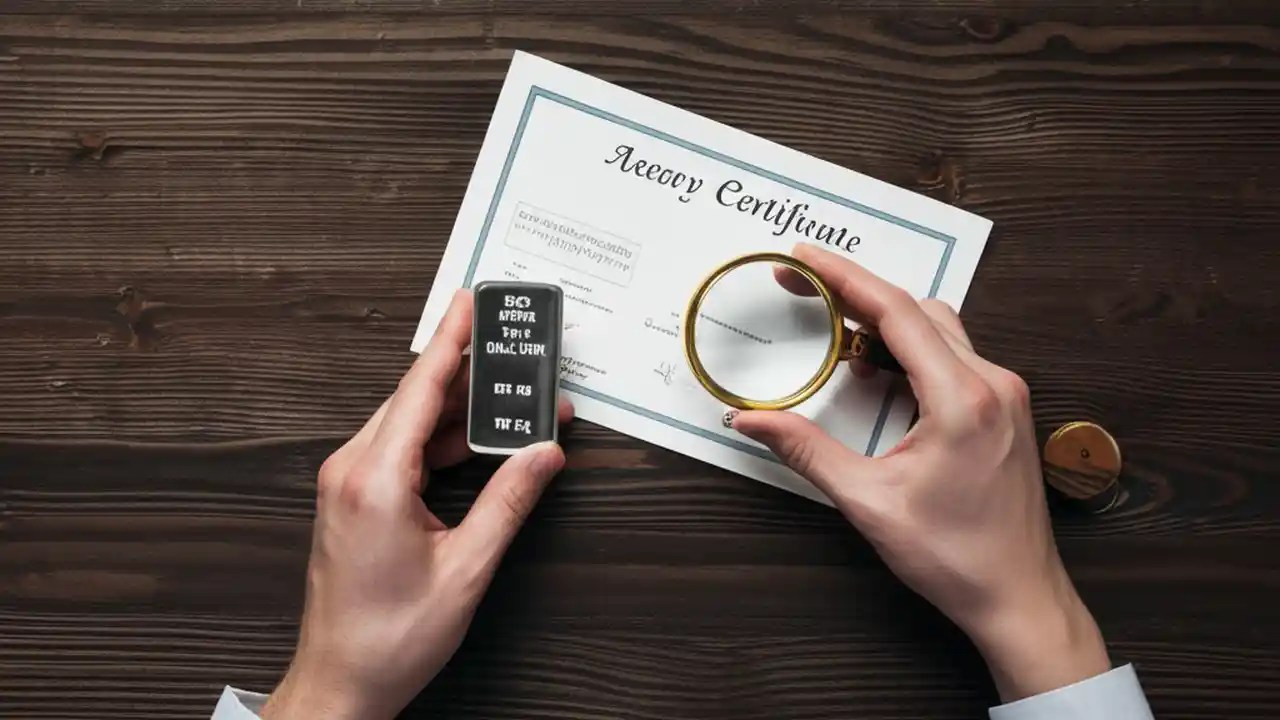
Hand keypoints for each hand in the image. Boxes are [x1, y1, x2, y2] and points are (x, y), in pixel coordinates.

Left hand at [261, 290, 573, 719]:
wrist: (339, 683)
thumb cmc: (389, 639)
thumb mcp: (466, 569)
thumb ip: (509, 502)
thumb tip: (541, 454)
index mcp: (374, 480)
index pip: (420, 388)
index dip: (451, 341)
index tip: (469, 303)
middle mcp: (351, 472)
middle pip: (416, 398)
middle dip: (470, 378)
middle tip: (515, 359)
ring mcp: (346, 484)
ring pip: (408, 423)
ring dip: (458, 413)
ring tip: (510, 407)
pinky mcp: (351, 499)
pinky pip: (398, 449)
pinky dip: (438, 440)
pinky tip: (474, 445)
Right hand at [734, 244, 1109, 702]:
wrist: (1018, 598)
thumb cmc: (954, 557)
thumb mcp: (868, 502)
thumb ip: (806, 451)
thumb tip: (750, 420)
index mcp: (961, 400)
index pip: (896, 312)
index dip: (844, 277)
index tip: (804, 258)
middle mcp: (992, 384)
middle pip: (917, 310)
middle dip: (856, 295)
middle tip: (805, 290)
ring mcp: (1005, 395)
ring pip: (939, 330)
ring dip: (885, 325)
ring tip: (835, 340)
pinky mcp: (1005, 409)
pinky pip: (954, 357)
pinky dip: (910, 353)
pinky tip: (877, 375)